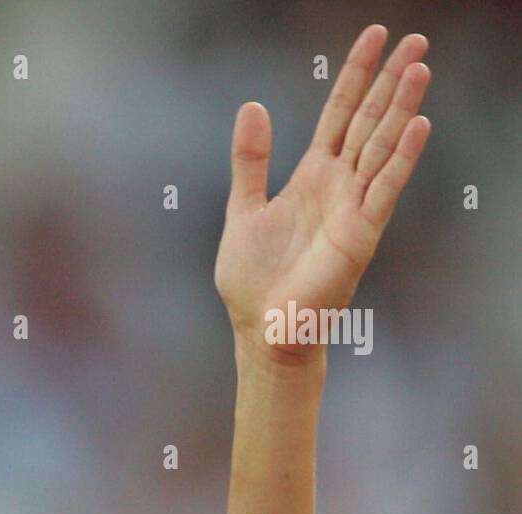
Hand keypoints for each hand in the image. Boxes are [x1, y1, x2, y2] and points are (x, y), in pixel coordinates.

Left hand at [214, 26, 430, 369]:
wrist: (263, 327)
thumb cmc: (254, 278)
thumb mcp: (244, 208)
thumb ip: (251, 160)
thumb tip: (253, 106)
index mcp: (312, 176)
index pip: (339, 114)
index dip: (356, 76)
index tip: (374, 36)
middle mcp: (339, 185)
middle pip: (370, 121)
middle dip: (390, 80)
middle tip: (416, 38)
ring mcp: (354, 207)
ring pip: (382, 146)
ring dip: (402, 108)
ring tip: (419, 66)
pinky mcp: (361, 234)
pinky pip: (385, 188)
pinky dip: (401, 158)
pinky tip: (417, 124)